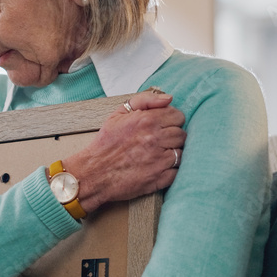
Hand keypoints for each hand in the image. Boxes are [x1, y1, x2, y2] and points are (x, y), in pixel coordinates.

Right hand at [63, 90, 185, 212]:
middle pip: (182, 134)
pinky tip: (159, 167)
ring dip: (173, 152)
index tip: (163, 125)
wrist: (94, 173)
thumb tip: (169, 98)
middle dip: (173, 136)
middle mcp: (156, 139)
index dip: (172, 120)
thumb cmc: (105, 144)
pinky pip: (177, 171)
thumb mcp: (118, 114)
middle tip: (160, 141)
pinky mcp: (160, 178)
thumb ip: (145, 100)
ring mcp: (159, 160)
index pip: (178, 116)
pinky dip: (171, 169)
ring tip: (159, 154)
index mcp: (147, 121)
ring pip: (182, 152)